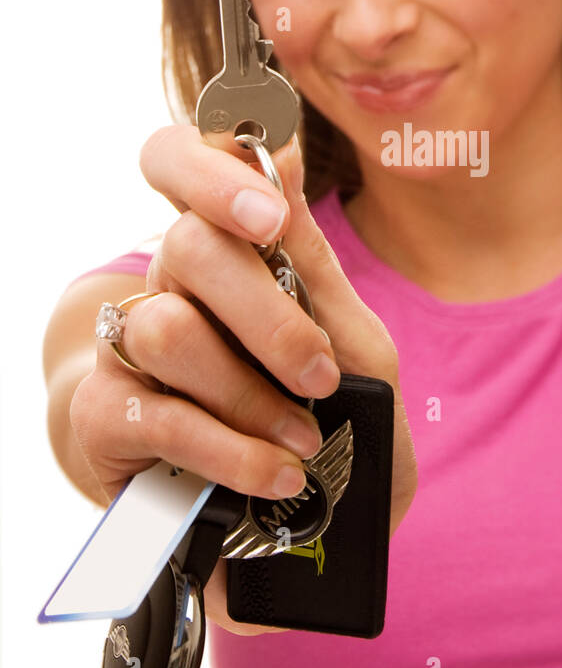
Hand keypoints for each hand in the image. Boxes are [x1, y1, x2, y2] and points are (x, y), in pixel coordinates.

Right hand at [70, 124, 417, 635]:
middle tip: (322, 373)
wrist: (286, 519)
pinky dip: (232, 451)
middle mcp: (168, 281)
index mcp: (225, 243)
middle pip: (187, 246)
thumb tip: (284, 149)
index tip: (269, 217)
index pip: (179, 159)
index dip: (213, 171)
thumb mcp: (347, 337)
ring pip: (165, 331)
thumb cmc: (319, 408)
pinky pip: (160, 417)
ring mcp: (128, 345)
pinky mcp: (107, 415)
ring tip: (302, 438)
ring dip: (250, 394)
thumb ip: (310, 254)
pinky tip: (275, 473)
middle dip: (268, 317)